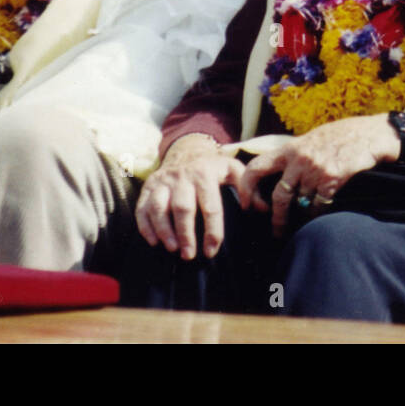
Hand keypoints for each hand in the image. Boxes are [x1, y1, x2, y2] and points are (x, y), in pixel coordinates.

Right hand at [135, 134, 244, 259]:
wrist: (186, 150)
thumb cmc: (212, 167)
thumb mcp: (233, 170)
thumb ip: (248, 187)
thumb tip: (262, 208)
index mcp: (205, 174)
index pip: (211, 206)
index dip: (212, 230)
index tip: (211, 251)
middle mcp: (182, 177)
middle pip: (183, 208)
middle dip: (186, 233)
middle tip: (189, 255)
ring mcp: (163, 181)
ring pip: (158, 207)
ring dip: (164, 230)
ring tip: (172, 248)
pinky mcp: (149, 186)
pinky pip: (142, 207)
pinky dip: (145, 225)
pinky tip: (152, 241)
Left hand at [237, 115, 400, 236]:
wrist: (371, 134)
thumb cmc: (341, 135)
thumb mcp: (311, 138)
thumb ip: (294, 154)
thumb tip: (278, 174)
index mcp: (289, 148)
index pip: (256, 167)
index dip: (246, 188)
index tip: (248, 204)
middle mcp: (299, 160)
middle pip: (279, 196)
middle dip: (276, 218)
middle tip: (276, 230)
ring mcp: (315, 170)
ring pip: (301, 203)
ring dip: (301, 214)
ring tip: (301, 222)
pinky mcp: (332, 180)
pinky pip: (318, 205)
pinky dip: (317, 213)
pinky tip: (320, 213)